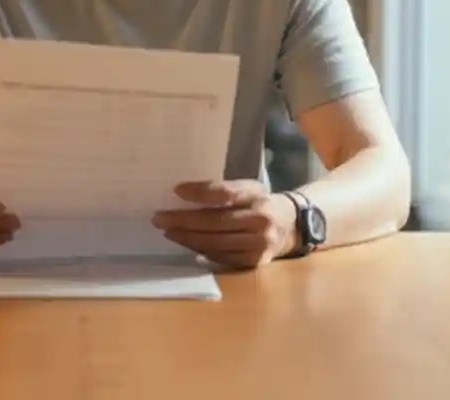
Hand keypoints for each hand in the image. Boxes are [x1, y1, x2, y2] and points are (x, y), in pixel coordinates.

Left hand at [152, 180, 297, 269]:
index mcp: (255, 195)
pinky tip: (186, 246)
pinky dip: (201, 252)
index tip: (176, 191)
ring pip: (215, 243)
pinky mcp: (254, 261)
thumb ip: (221, 190)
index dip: (199, 192)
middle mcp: (259, 220)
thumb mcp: (246, 188)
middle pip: (214, 222)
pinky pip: (221, 257)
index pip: (224, 193)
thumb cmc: (259, 202)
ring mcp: (258, 244)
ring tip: (168, 232)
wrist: (291, 226)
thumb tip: (181, 194)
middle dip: (183, 221)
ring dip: (187, 238)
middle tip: (159, 218)